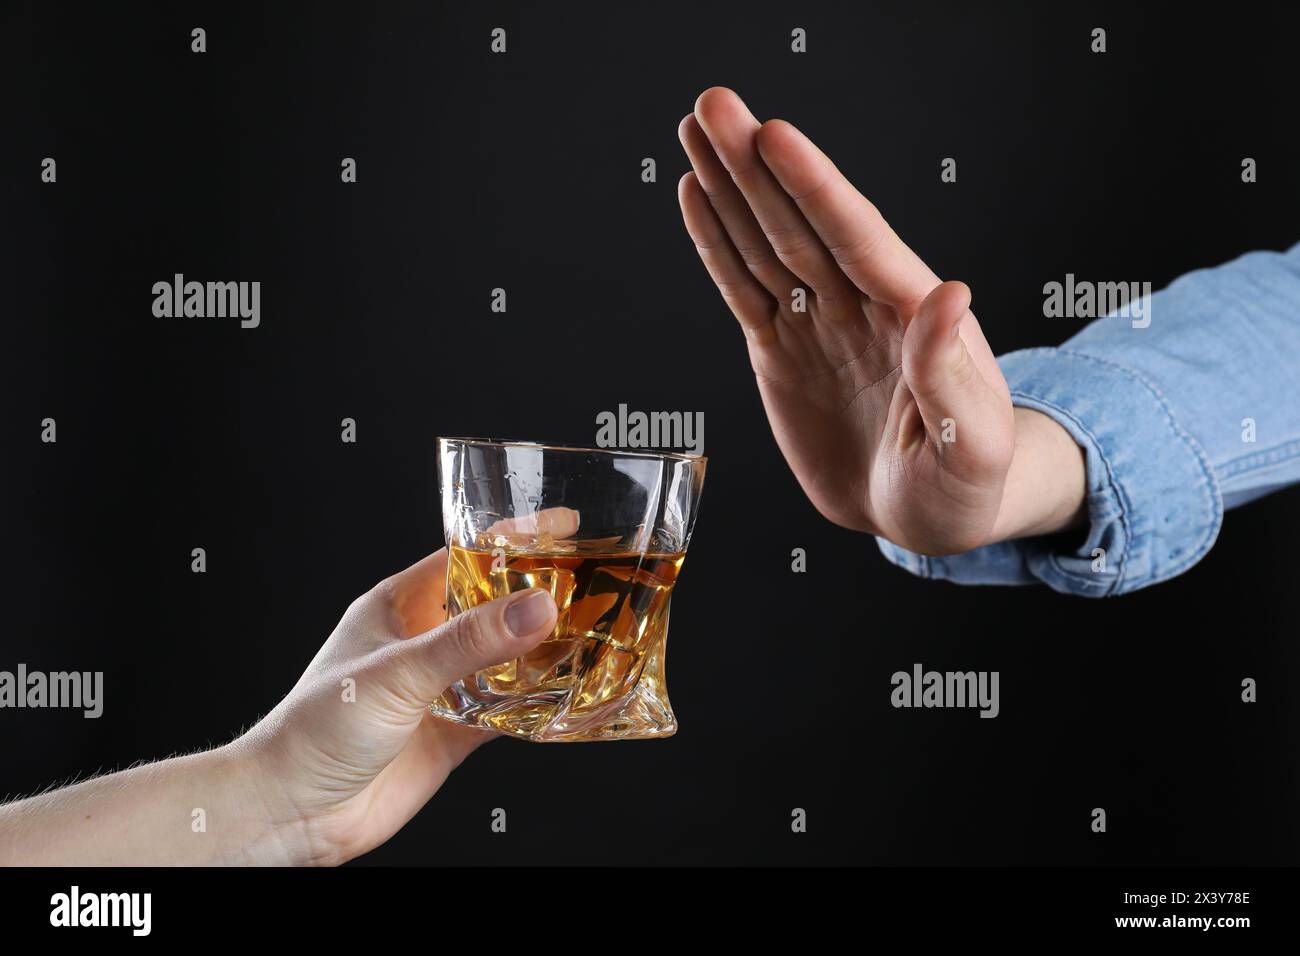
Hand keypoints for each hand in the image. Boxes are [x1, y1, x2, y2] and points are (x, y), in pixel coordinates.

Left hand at [0, 549, 557, 865]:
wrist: (293, 813)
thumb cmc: (316, 729)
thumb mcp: (397, 672)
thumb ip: (469, 641)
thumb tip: (537, 606)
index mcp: (398, 606)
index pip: (466, 558)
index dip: (514, 539)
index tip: (563, 526)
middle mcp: (422, 642)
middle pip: (494, 607)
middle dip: (540, 595)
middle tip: (594, 583)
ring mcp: (440, 689)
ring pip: (507, 660)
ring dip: (545, 652)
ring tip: (596, 635)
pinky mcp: (454, 733)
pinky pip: (508, 712)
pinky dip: (539, 707)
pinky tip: (571, 699)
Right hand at [677, 88, 1083, 553]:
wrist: (928, 518)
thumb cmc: (966, 483)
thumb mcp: (974, 442)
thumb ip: (951, 373)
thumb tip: (952, 294)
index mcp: (912, 314)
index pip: (857, 238)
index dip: (815, 188)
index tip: (776, 136)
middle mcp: (861, 304)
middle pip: (799, 222)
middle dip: (754, 163)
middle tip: (714, 103)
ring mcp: (818, 324)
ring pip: (764, 244)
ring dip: (729, 186)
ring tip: (697, 129)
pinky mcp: (782, 352)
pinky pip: (744, 291)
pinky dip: (717, 245)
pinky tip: (697, 198)